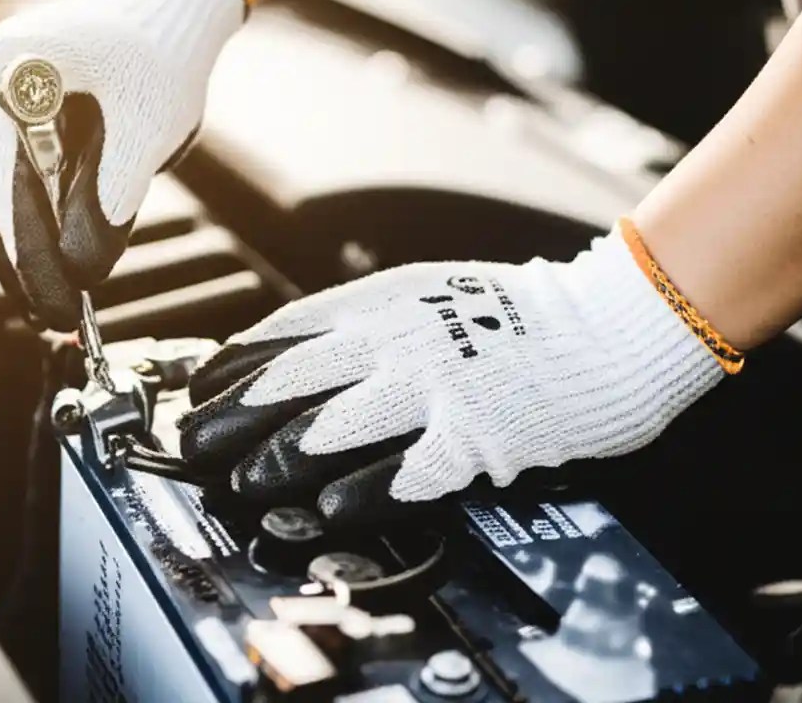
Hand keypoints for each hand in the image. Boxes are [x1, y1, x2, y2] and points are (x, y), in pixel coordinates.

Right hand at [0, 0, 244, 329]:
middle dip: (11, 259)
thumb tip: (83, 270)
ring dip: (5, 243)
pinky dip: (9, 216)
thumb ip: (112, 200)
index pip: (1, 184)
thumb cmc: (158, 56)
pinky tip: (41, 251)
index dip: (28, 254)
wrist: (159, 11)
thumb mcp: (146, 131)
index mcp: (5, 70)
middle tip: (51, 310)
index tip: (59, 301)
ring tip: (48, 291)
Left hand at [178, 231, 723, 526]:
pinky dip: (363, 489)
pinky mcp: (477, 434)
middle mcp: (401, 339)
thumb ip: (367, 321)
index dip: (235, 363)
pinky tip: (328, 507)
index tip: (200, 387)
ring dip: (279, 455)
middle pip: (295, 379)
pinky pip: (408, 467)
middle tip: (194, 443)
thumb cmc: (517, 316)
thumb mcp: (430, 293)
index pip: (288, 331)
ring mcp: (438, 387)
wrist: (607, 325)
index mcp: (386, 302)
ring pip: (336, 423)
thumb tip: (297, 352)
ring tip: (241, 479)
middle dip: (235, 415)